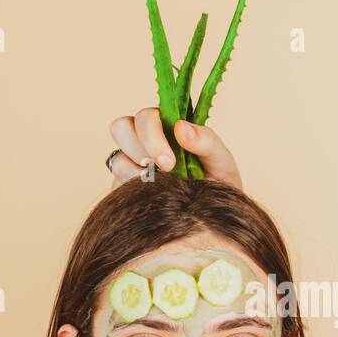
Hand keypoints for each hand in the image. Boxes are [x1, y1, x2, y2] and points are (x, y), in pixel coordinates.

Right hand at [108, 108, 243, 190]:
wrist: (213, 219)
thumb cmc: (218, 185)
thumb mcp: (220, 161)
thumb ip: (206, 140)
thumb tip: (180, 127)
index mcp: (166, 126)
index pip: (145, 117)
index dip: (152, 136)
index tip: (169, 162)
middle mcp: (144, 142)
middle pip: (121, 128)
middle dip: (140, 149)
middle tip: (164, 170)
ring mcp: (132, 165)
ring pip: (117, 159)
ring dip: (136, 174)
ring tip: (161, 187)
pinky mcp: (124, 189)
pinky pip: (117, 186)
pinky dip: (133, 192)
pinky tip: (153, 199)